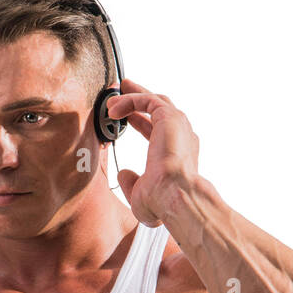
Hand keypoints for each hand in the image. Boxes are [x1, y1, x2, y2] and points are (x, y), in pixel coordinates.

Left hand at [104, 78, 200, 227]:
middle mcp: (181, 135)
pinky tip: (113, 109)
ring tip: (111, 100)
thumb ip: (133, 182)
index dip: (138, 120)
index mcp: (178, 151)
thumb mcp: (141, 194)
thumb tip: (123, 174)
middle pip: (158, 107)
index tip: (121, 117)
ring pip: (153, 100)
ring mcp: (178, 124)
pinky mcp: (170, 117)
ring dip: (131, 96)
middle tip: (120, 91)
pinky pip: (147, 100)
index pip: (157, 129)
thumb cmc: (162, 201)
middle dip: (138, 97)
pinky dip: (129, 100)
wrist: (175, 196)